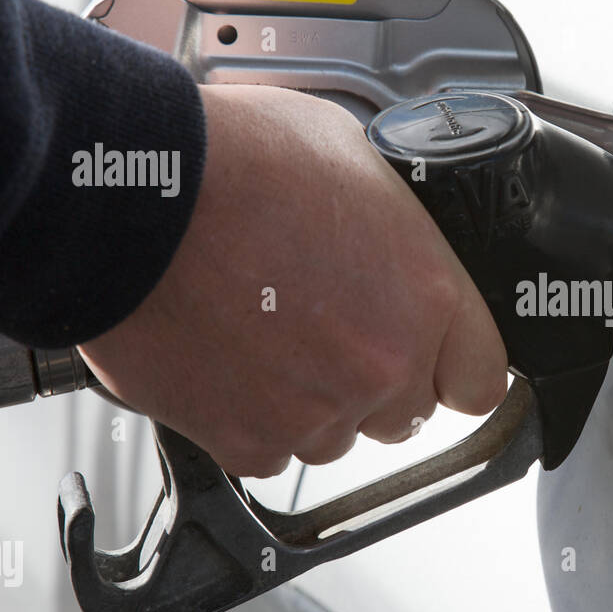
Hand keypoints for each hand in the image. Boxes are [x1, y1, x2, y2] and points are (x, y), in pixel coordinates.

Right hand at [79, 84, 507, 476]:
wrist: (130, 196)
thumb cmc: (234, 163)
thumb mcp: (354, 162)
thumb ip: (393, 232)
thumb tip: (392, 248)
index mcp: (427, 298)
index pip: (481, 379)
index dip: (453, 366)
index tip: (433, 358)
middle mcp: (381, 367)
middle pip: (406, 412)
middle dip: (376, 378)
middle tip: (328, 328)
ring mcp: (315, 412)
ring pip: (336, 433)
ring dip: (313, 398)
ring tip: (265, 334)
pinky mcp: (246, 440)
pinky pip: (269, 449)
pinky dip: (251, 416)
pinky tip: (228, 360)